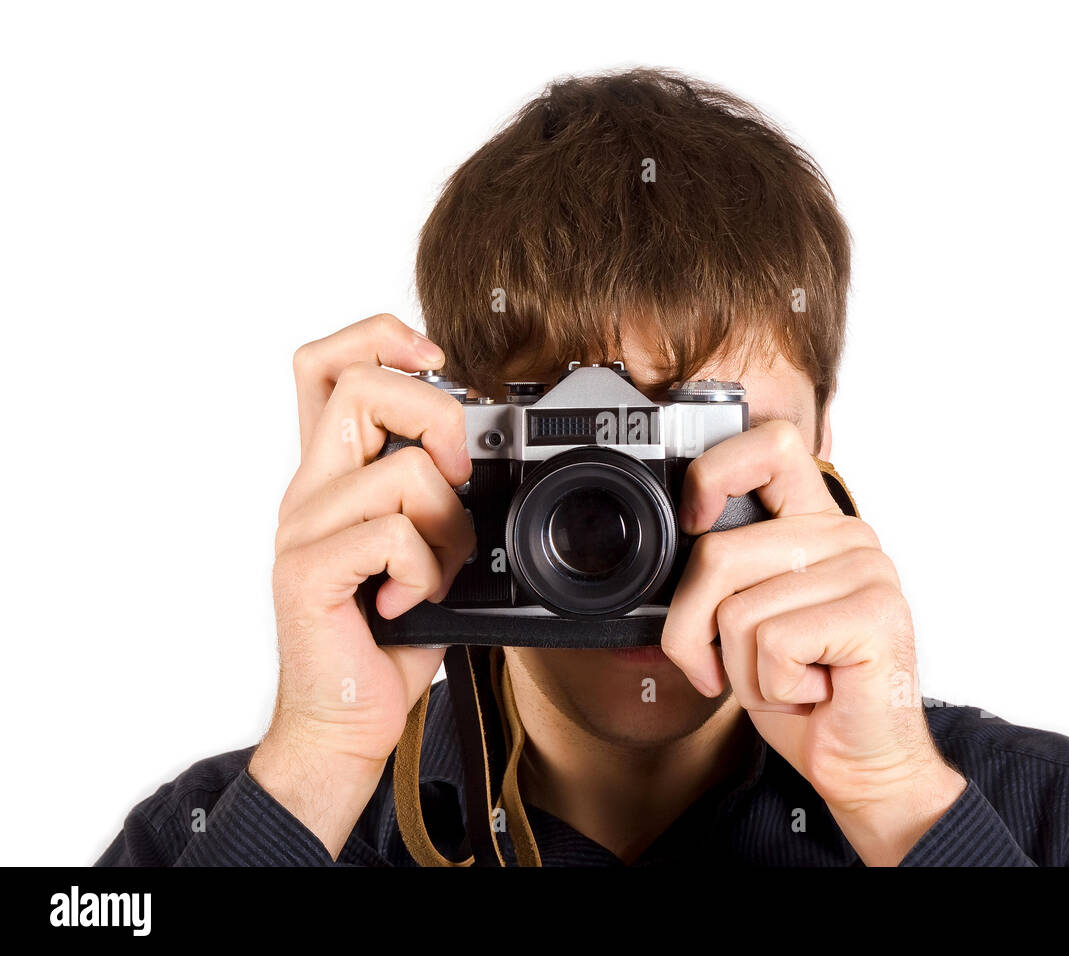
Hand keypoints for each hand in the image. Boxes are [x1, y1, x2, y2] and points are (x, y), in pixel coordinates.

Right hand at [248, 313, 474, 856]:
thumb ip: (436, 496)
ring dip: (448, 526)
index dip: (378, 336)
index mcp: (333, 474)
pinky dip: (425, 569)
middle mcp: (309, 490)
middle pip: (361, 387)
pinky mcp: (307, 572)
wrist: (345, 717)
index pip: (324, 365)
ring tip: (436, 570)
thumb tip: (487, 455)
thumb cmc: (387, 633)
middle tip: (460, 474)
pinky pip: (392, 534)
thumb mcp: (422, 548)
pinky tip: (407, 600)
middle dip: (438, 416)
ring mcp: (302, 529)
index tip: (434, 356)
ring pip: (402, 470)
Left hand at [661, 421, 966, 864]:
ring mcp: (868, 571)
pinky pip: (773, 643)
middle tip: (718, 665)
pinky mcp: (876, 614)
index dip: (716, 472)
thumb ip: (725, 574)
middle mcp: (848, 536)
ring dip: (741, 668)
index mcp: (816, 523)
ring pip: (738, 610)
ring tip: (786, 677)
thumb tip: (669, 546)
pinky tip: (812, 689)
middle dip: (692, 627)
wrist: (862, 763)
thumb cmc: (803, 691)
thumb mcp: (747, 621)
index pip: (770, 445)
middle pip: (720, 552)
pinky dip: (773, 685)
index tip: (692, 521)